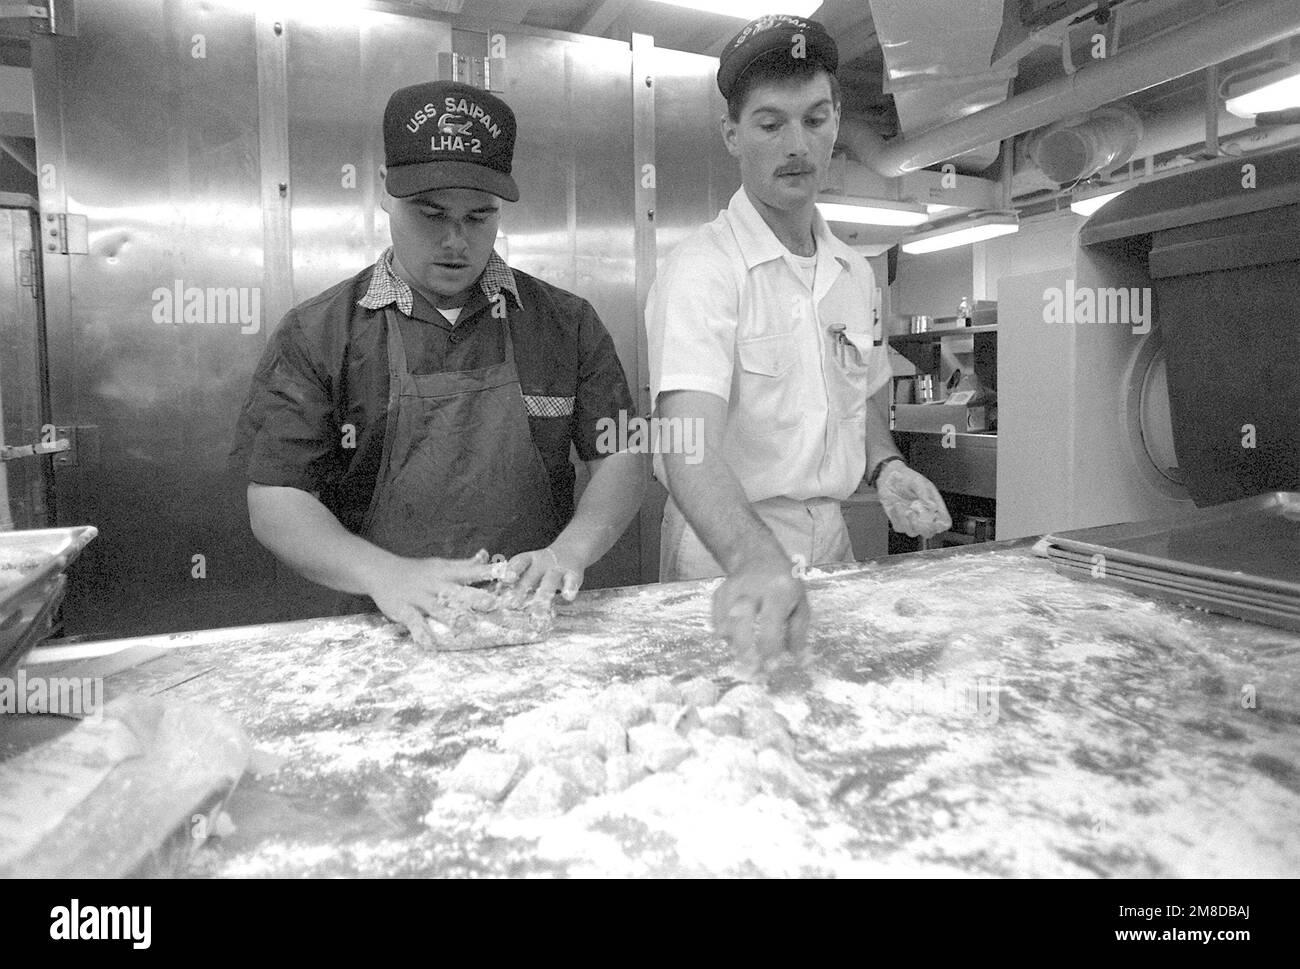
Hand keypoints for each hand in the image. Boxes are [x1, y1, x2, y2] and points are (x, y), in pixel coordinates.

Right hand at [365, 549, 503, 648]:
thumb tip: (486, 555)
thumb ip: (464, 564)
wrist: (380, 571)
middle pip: (458, 591)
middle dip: (476, 598)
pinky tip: (431, 646)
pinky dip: (422, 634)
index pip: (473, 570)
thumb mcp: (441, 565)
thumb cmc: (417, 571)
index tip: (514, 575)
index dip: (492, 573)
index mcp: (446, 572)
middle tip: (495, 604)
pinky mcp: (403, 610)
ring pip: (437, 608)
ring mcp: (419, 597)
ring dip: (451, 617)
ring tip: (465, 626)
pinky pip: (414, 623)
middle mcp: (436, 584)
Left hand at [504, 545, 584, 605]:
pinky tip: (568, 597)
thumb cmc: (542, 567)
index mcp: (528, 560)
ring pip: (550, 581)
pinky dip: (570, 589)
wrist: (571, 550)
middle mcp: (542, 563)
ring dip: (544, 594)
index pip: (518, 563)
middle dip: (522, 590)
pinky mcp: (573, 574)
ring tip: (538, 612)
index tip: (503, 579)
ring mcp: (558, 568)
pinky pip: (572, 581)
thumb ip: (517, 584)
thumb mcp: (529, 569)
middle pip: (531, 576)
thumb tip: (499, 602)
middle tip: (513, 604)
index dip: (511, 570)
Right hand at [712, 553, 811, 681]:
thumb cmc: (784, 584)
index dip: (770, 648)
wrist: (758, 556)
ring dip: (732, 644)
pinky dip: (723, 635)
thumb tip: (798, 661)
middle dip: (745, 648)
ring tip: (742, 658)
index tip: (772, 667)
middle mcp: (752, 589)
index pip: (770, 623)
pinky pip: (716, 619)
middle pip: (742, 621)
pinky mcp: (719, 593)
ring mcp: (732, 590)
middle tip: (751, 668)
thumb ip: (799, 632)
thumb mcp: (800, 603)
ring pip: (725, 621)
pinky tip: (734, 643)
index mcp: (778, 591)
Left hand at [876, 460, 952, 537]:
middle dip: (920, 526)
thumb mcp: (917, 482)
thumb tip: (933, 506)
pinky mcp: (899, 522)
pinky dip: (896, 517)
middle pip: (929, 532)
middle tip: (911, 512)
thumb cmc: (907, 478)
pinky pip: (899, 527)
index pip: (944, 523)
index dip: (941, 525)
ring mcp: (912, 521)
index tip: (933, 520)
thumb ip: (925, 494)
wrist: (889, 477)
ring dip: (905, 520)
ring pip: (913, 532)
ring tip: (899, 504)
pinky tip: (895, 505)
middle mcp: (925, 516)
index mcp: (935, 506)